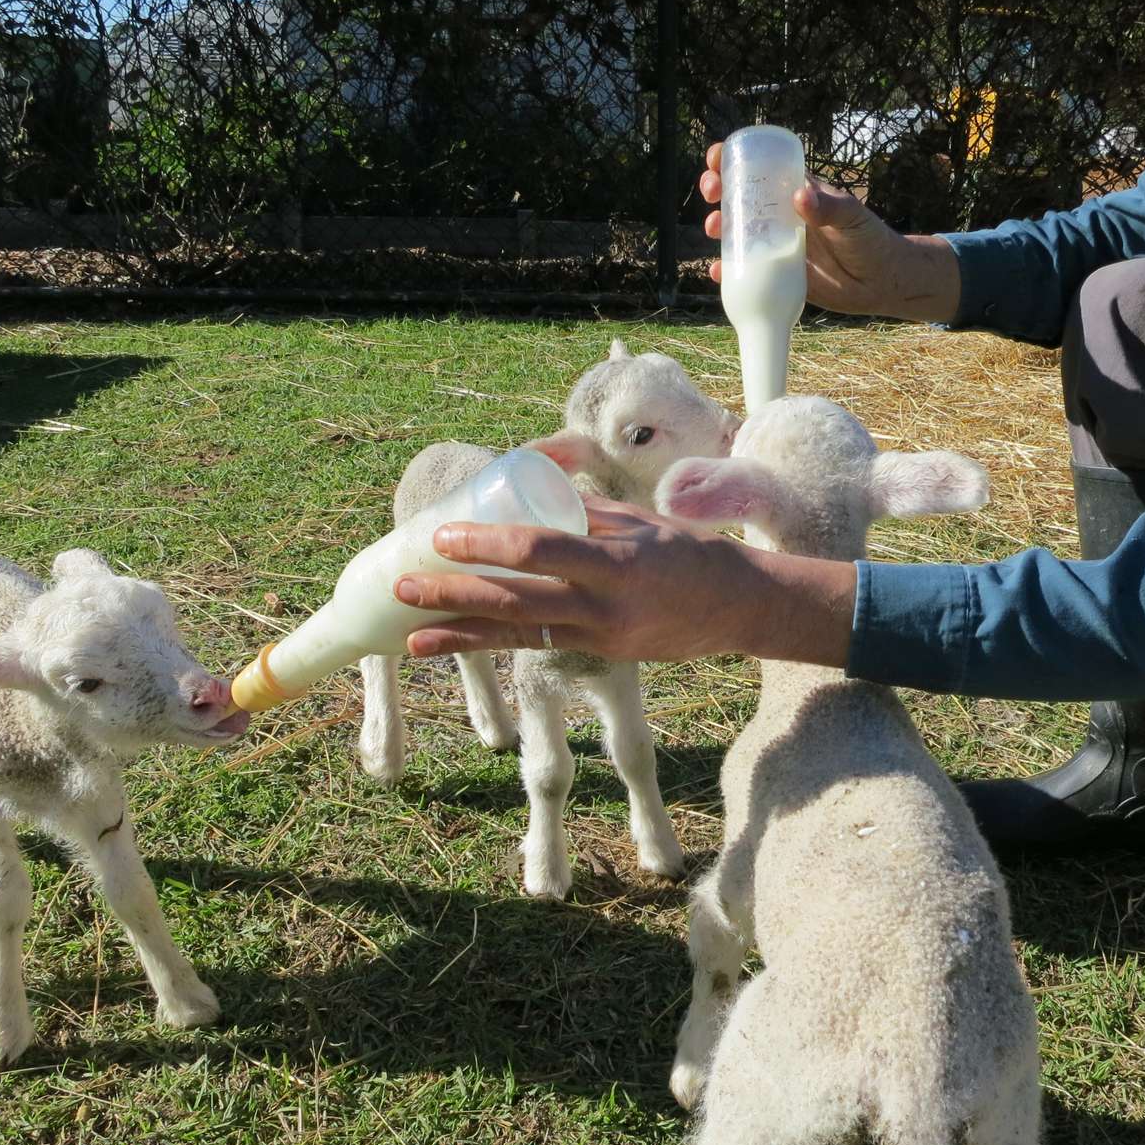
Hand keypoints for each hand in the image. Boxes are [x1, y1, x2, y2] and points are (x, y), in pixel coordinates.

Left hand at [396, 496, 854, 666]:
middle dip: (456, 595)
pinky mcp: (599, 653)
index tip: (443, 537)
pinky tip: (455, 643)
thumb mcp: (638, 521)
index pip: (541, 550)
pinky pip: (536, 647)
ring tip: (410, 636)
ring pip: (519, 635)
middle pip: (517, 602)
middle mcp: (605, 606)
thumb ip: (583, 512)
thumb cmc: (688, 551)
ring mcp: (601, 636)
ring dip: (460, 634)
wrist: (741, 607)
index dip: (487, 546)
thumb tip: (525, 490)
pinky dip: (492, 643)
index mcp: (616, 561)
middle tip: (404, 586)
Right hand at [699, 142, 961, 322]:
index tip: (718, 158)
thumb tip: (800, 196)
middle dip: (718, 191)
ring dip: (719, 227)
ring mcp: (776, 246)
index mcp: (796, 194)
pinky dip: (728, 271)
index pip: (761, 169)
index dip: (735, 160)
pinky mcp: (776, 276)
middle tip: (711, 193)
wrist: (882, 283)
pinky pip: (746, 271)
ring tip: (714, 229)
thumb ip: (829, 207)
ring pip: (737, 233)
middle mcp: (781, 217)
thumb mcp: (852, 217)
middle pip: (740, 199)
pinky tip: (718, 271)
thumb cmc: (871, 240)